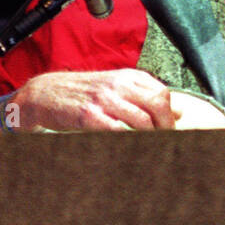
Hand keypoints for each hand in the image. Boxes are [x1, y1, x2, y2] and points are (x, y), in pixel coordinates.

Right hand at [0, 69, 175, 131]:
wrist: (46, 93)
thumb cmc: (82, 92)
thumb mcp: (115, 86)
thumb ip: (144, 96)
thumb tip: (178, 111)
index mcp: (126, 76)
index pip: (161, 92)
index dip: (170, 114)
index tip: (172, 128)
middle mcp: (117, 84)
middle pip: (156, 103)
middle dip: (166, 126)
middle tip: (166, 140)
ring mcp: (103, 100)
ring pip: (141, 119)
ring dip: (151, 137)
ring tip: (151, 147)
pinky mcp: (89, 116)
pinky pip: (118, 131)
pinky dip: (129, 142)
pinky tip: (131, 148)